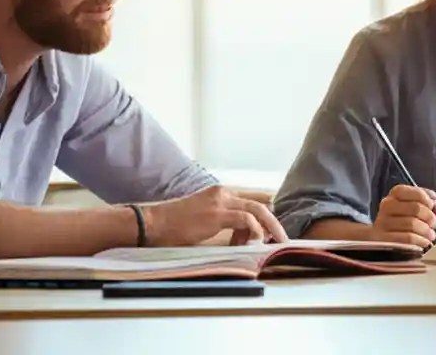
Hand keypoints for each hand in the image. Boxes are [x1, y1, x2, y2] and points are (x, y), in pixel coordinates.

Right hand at [142, 185, 287, 246]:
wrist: (153, 223)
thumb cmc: (174, 225)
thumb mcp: (204, 219)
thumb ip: (224, 223)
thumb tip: (243, 236)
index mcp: (221, 192)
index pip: (253, 198)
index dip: (267, 213)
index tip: (274, 230)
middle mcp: (223, 193)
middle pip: (261, 203)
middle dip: (274, 222)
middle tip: (282, 238)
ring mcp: (221, 201)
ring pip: (258, 210)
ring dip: (269, 228)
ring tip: (274, 243)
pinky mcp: (217, 214)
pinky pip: (246, 220)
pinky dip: (255, 231)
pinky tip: (255, 242)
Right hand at [371, 185, 435, 247]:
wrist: (380, 238)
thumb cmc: (401, 221)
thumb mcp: (412, 207)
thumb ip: (426, 204)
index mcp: (394, 195)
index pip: (413, 192)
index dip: (426, 198)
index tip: (433, 206)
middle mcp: (387, 206)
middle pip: (415, 208)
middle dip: (430, 217)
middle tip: (434, 223)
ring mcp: (383, 223)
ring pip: (412, 224)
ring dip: (427, 230)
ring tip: (431, 234)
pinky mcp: (384, 239)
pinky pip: (408, 239)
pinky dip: (421, 240)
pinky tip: (425, 242)